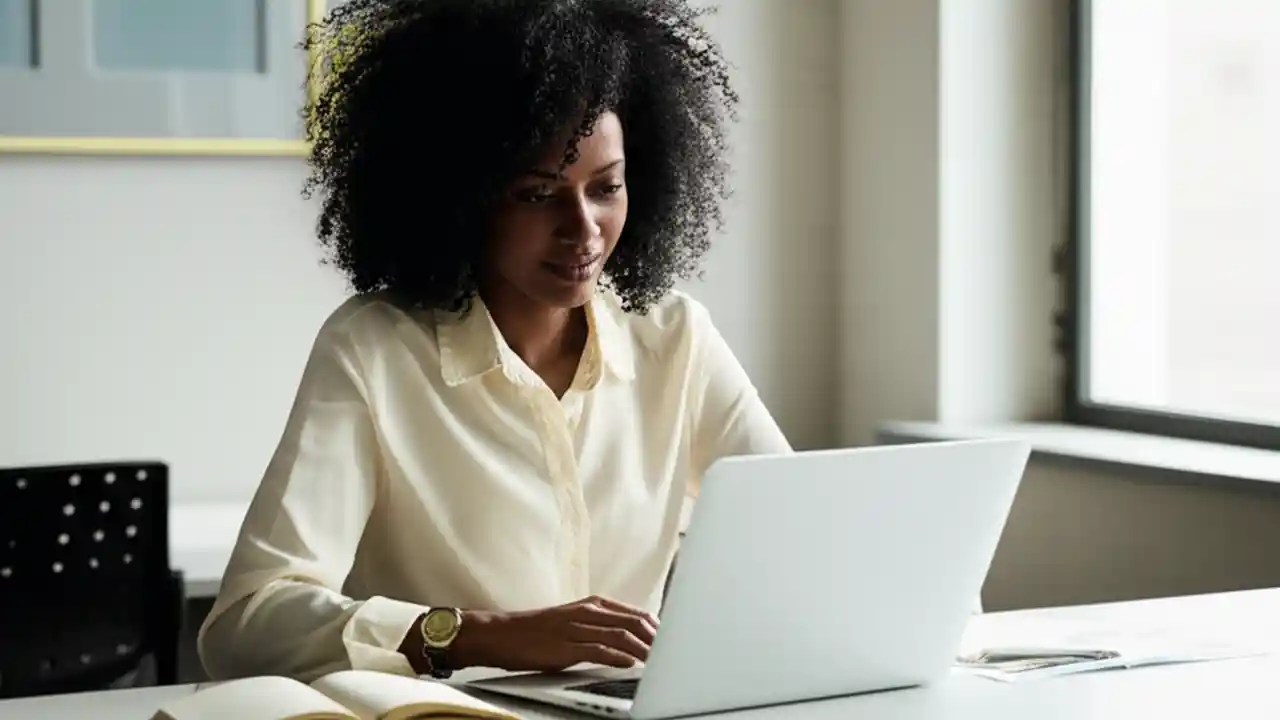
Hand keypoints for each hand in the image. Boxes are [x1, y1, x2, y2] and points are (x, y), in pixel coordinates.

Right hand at [450, 595, 658, 671]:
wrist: (502, 634)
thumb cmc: (537, 631)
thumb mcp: (573, 622)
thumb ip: (600, 627)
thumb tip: (628, 641)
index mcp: (593, 604)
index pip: (636, 615)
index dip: (657, 630)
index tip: (672, 643)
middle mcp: (588, 612)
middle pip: (634, 623)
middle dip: (656, 640)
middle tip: (672, 655)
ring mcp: (577, 628)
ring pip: (620, 636)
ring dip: (643, 650)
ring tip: (659, 663)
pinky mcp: (566, 646)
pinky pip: (599, 650)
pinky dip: (619, 657)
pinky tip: (631, 664)